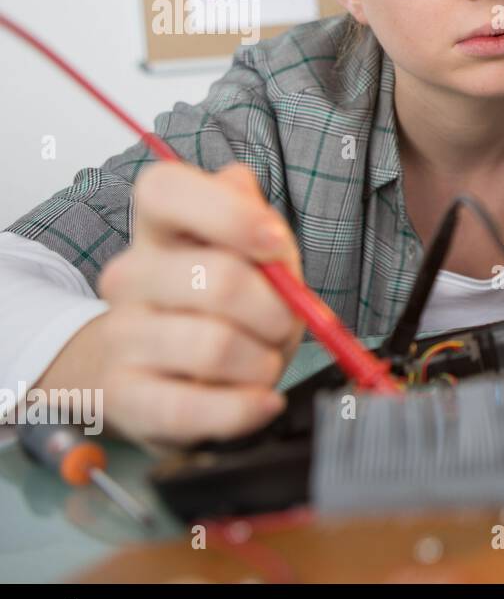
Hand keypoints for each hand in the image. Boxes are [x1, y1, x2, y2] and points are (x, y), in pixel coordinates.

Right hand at [36, 161, 305, 446]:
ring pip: (215, 347)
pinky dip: (245, 408)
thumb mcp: (250, 256)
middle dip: (278, 310)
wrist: (157, 373)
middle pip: (218, 279)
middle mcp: (129, 277)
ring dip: (264, 361)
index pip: (165, 190)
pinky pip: (193, 408)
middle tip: (285, 324)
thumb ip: (259, 224)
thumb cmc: (217, 306)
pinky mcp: (126, 398)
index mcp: (158, 228)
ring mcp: (123, 337)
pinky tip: (262, 400)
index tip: (274, 243)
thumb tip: (249, 198)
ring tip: (263, 362)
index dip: (230, 214)